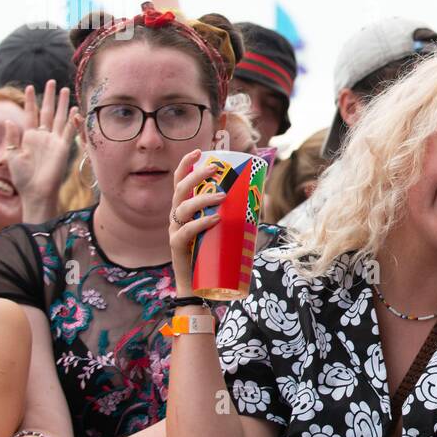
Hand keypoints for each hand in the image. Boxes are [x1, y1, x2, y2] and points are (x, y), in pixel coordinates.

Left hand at [5, 80, 78, 222]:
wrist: (35, 191)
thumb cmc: (22, 177)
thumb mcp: (12, 155)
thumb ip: (12, 137)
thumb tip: (9, 120)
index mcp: (28, 137)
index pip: (30, 114)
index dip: (30, 101)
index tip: (29, 87)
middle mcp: (43, 136)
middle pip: (47, 111)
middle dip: (50, 96)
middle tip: (52, 82)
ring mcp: (54, 141)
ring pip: (59, 117)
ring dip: (62, 104)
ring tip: (65, 89)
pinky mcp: (63, 147)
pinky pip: (69, 131)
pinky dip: (72, 120)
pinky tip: (74, 109)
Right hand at [168, 150, 225, 295]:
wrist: (199, 285)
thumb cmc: (212, 254)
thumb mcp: (224, 230)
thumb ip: (239, 215)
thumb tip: (262, 200)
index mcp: (185, 208)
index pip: (180, 181)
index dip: (186, 164)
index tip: (200, 151)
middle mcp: (177, 216)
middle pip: (180, 189)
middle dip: (196, 175)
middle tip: (215, 170)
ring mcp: (175, 231)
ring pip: (182, 207)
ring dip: (203, 198)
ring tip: (222, 196)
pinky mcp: (177, 247)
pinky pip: (186, 231)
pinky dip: (200, 223)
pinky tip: (215, 219)